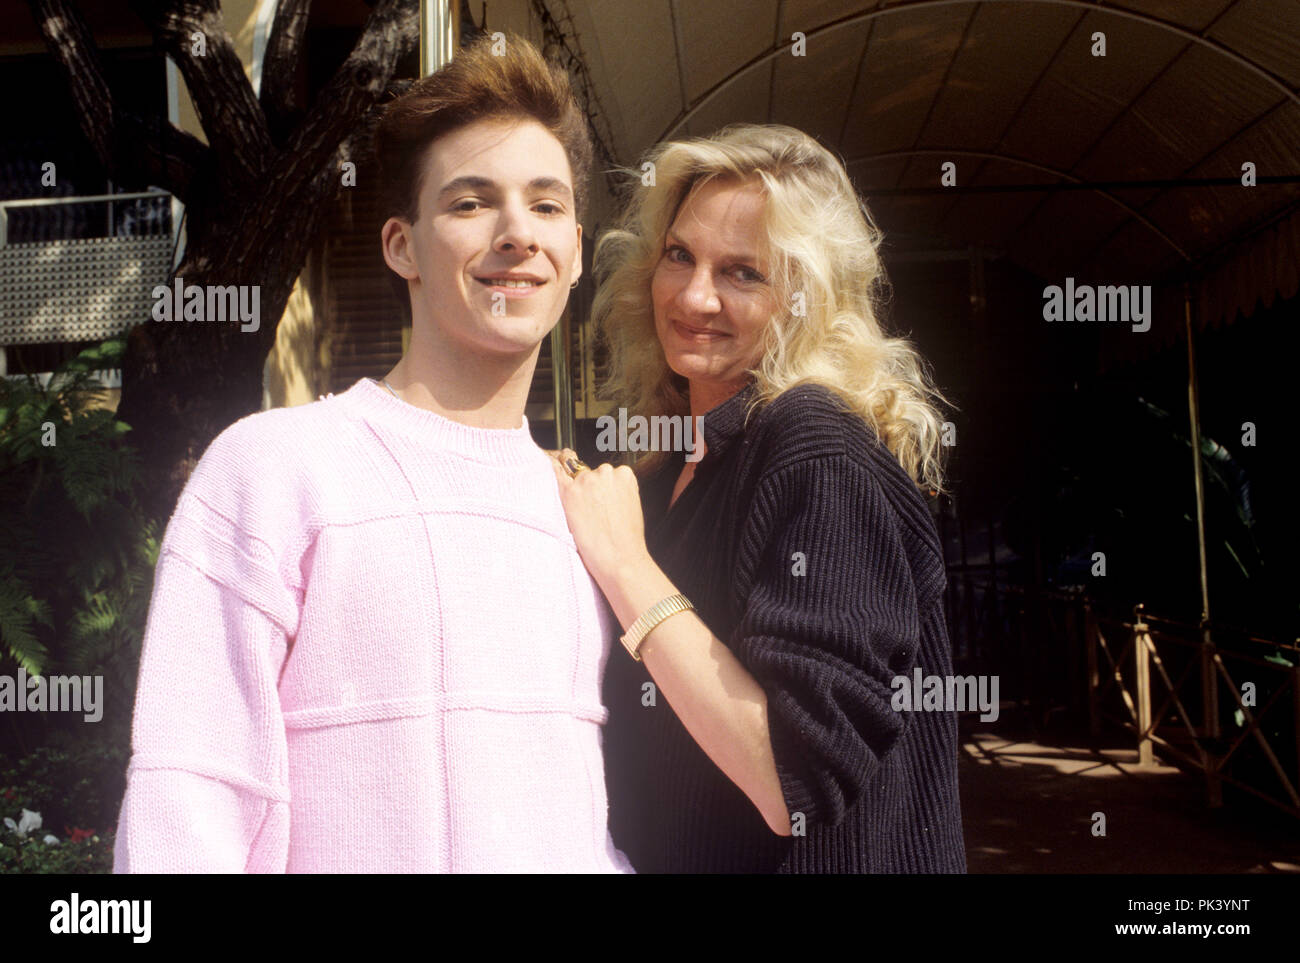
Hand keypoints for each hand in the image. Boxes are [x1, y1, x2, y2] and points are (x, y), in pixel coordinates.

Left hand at [549, 449, 651, 584]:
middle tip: (591, 512)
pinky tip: (551, 474)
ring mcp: (586, 480)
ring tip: (583, 517)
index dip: (602, 487)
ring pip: (575, 478)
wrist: (619, 558)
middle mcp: (606, 472)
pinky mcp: (569, 492)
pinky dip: (554, 475)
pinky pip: (557, 476)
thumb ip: (617, 491)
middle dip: (588, 489)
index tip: (599, 499)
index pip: (607, 472)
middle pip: (590, 473)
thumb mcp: (631, 506)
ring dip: (576, 492)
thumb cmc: (627, 539)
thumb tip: (605, 491)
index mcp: (625, 475)